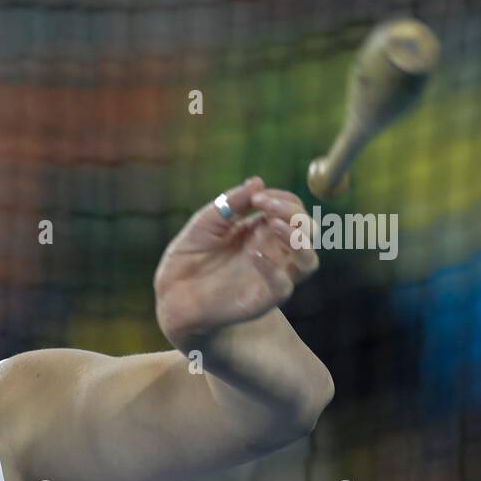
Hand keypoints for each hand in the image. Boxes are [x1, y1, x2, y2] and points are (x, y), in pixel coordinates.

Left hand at [153, 177, 318, 347]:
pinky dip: (273, 268)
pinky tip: (254, 254)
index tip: (257, 196)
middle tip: (265, 205)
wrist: (172, 294)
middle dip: (292, 212)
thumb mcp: (205, 223)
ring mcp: (271, 276)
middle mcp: (273, 252)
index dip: (280, 199)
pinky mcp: (262, 299)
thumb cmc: (190, 257)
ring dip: (297, 240)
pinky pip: (282, 286)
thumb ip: (230, 203)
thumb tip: (257, 180)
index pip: (291, 209)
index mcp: (262, 230)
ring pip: (308, 260)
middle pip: (307, 229)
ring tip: (273, 225)